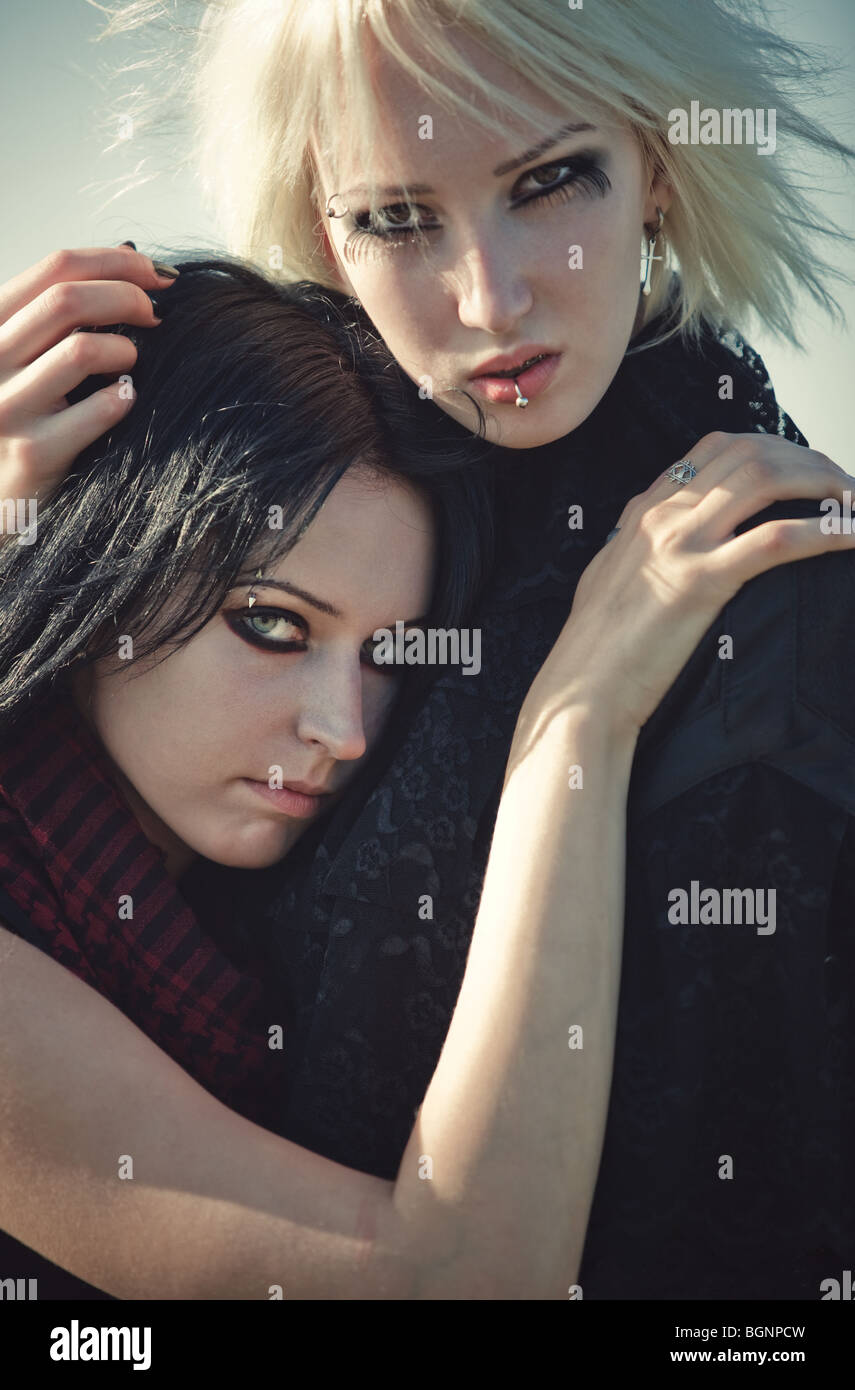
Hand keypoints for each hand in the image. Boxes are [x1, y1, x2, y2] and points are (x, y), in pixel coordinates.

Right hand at [0, 246, 175, 511]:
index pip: (55, 266)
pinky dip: (125, 398)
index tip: (156, 273)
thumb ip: (58, 314)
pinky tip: (126, 400)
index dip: (115, 260)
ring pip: (85, 349)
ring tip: (129, 365)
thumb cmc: (22, 417)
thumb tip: (130, 260)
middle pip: (69, 298)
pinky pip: (102, 407)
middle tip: (157, 315)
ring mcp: (7, 407)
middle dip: (129, 296)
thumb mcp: (24, 356)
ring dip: (125, 350)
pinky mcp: (34, 452)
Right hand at [532, 432, 854, 734]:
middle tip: (844, 487)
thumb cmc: (597, 649)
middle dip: (809, 461)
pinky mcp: (701, 581)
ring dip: (823, 484)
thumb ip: (641, 548)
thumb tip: (670, 545)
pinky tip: (853, 535)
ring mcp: (681, 543)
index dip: (772, 447)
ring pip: (766, 479)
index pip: (716, 447)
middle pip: (751, 453)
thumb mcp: (612, 578)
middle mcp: (663, 515)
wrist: (581, 688)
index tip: (804, 469)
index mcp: (644, 511)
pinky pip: (776, 539)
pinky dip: (825, 531)